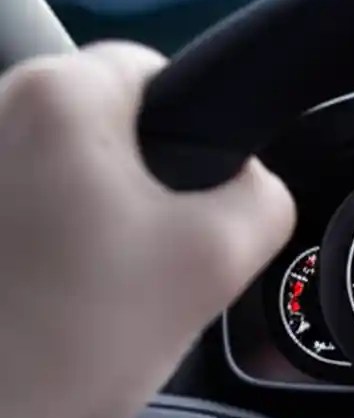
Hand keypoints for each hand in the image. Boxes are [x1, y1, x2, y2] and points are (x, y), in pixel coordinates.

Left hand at [0, 43, 294, 417]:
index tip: (189, 210)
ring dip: (81, 220)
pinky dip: (35, 247)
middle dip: (136, 189)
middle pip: (103, 127)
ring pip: (54, 175)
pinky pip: (15, 213)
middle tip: (144, 264)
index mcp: (55, 96)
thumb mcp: (217, 263)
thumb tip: (253, 186)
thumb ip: (264, 198)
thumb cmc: (71, 346)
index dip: (198, 140)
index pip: (161, 71)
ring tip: (86, 293)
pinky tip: (41, 304)